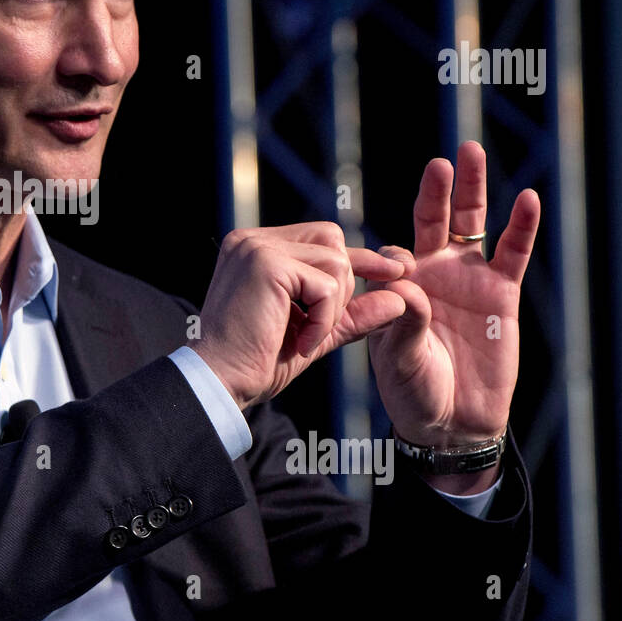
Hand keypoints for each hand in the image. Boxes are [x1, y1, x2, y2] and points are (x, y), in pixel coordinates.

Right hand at [191, 223, 407, 409]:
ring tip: (307, 336)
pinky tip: (302, 343)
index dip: (359, 258)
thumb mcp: (314, 332)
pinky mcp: (268, 264)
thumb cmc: (257, 362)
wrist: (220, 381)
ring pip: (335, 261)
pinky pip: (327, 285)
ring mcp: (258, 248)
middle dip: (343, 285)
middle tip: (320, 326)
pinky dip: (325, 319)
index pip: (321, 239)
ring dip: (333, 307)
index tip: (396, 270)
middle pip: (333, 241)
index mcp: (256, 249)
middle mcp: (253, 240)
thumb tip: (400, 297)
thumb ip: (352, 313)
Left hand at [368, 142, 539, 452]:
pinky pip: (511, 253)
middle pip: (433, 220)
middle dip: (436, 191)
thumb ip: (405, 324)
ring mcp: (467, 279)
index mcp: (397, 286)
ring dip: (473, 190)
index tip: (397, 270)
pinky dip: (521, 226)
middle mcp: (431, 273)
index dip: (392, 258)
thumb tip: (411, 288)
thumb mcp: (399, 359)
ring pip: (471, 225)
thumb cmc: (412, 390)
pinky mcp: (500, 293)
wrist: (452, 420)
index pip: (392, 255)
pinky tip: (527, 199)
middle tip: (440, 162)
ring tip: (472, 153)